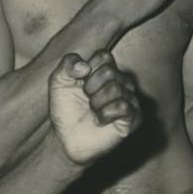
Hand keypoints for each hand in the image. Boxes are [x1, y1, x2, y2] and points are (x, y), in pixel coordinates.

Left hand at [47, 50, 140, 164]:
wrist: (66, 138)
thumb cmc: (65, 109)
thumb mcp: (58, 81)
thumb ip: (67, 63)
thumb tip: (85, 66)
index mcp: (105, 68)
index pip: (104, 55)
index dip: (88, 70)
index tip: (80, 83)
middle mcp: (121, 81)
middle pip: (110, 72)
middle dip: (91, 88)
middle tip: (87, 100)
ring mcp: (130, 98)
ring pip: (116, 89)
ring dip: (96, 104)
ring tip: (94, 112)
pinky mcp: (134, 117)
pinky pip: (123, 106)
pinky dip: (106, 114)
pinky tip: (101, 120)